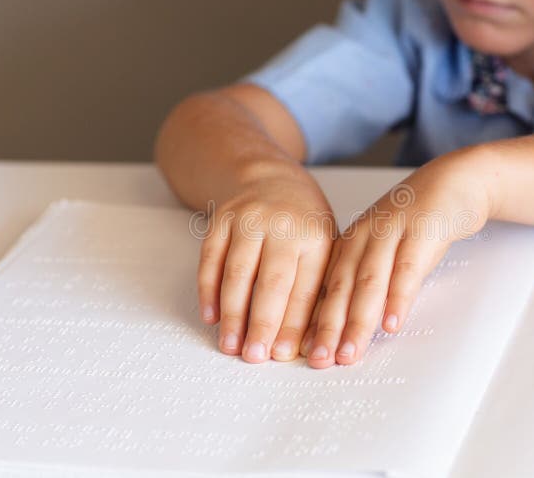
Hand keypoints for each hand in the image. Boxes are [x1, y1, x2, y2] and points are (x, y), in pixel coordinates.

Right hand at [197, 162, 335, 362]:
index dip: (293, 324)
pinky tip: (211, 318)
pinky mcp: (221, 219)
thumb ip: (319, 287)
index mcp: (316, 237)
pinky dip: (208, 291)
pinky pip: (210, 260)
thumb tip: (311, 343)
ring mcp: (249, 220)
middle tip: (255, 357)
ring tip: (230, 346)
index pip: (305, 289)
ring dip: (233, 314)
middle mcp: (283, 226)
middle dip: (262, 324)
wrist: (269, 176)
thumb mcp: (324, 245)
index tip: (284, 355)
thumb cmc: (303, 222)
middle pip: (272, 282)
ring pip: (237, 273)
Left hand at [298, 151, 493, 367]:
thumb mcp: (384, 248)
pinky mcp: (421, 230)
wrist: (454, 181)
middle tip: (321, 360)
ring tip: (350, 352)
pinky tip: (392, 322)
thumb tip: (344, 324)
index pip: (326, 287)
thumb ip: (365, 280)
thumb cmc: (417, 221)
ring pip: (369, 281)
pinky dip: (398, 297)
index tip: (306, 353)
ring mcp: (391, 231)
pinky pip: (407, 267)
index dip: (315, 322)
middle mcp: (364, 236)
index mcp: (349, 242)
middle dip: (329, 327)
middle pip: (341, 286)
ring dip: (358, 320)